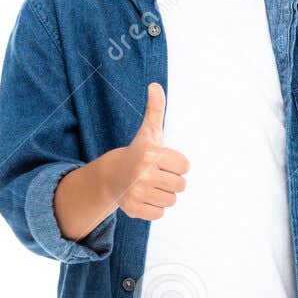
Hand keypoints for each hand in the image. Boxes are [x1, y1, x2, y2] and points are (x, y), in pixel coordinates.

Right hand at [113, 82, 189, 220]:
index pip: (186, 166)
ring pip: (172, 200)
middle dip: (171, 180)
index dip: (177, 164)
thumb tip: (155, 85)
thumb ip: (156, 109)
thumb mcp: (148, 131)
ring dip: (164, 194)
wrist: (111, 175)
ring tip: (150, 186)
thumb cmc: (138, 153)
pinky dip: (155, 207)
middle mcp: (143, 173)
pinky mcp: (134, 209)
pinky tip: (144, 197)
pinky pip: (160, 213)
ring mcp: (137, 192)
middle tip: (156, 175)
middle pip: (181, 185)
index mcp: (151, 154)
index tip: (162, 161)